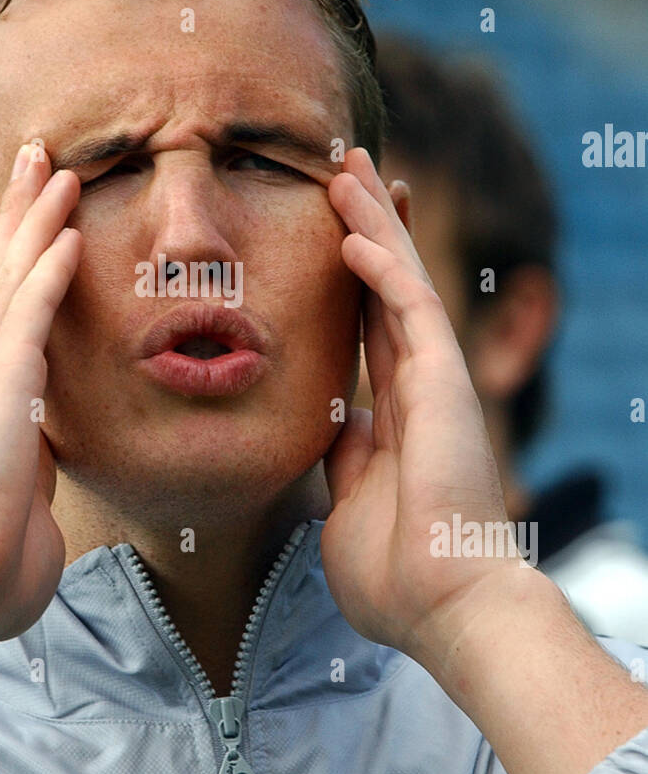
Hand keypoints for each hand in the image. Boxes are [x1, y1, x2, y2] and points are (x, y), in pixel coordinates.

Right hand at [0, 142, 82, 643]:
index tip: (12, 220)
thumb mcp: (18, 514)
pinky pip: (34, 310)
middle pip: (3, 277)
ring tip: (55, 166)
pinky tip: (68, 226)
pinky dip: (52, 265)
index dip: (9, 263)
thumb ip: (29, 494)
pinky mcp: (4, 385)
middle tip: (32, 163)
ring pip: (18, 277)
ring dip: (39, 218)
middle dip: (20, 215)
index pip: (0, 316)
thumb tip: (37, 507)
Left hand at [320, 148, 522, 666]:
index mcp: (391, 415)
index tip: (330, 236)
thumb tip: (332, 433)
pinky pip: (409, 308)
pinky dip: (381, 264)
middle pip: (385, 286)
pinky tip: (352, 226)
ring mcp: (431, 380)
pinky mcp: (442, 382)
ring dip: (369, 221)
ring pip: (397, 279)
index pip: (367, 327)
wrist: (442, 607)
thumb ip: (340, 463)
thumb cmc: (396, 577)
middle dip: (364, 225)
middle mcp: (414, 386)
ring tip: (345, 166)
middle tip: (342, 170)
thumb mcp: (345, 507)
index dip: (349, 280)